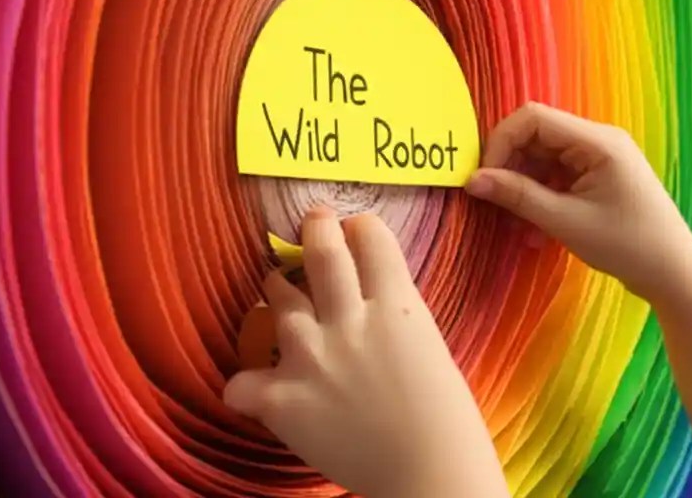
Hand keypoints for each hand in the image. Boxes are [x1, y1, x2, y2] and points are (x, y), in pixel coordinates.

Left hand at [224, 207, 507, 497]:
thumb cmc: (448, 420)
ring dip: (276, 291)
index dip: (361, 229)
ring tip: (275, 290)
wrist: (428, 471)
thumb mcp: (431, 348)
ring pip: (277, 300)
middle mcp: (350, 319)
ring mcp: (312, 356)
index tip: (355, 229)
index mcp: (398, 305)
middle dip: (315, 229)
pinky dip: (247, 386)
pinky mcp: (283, 398)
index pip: (372, 238)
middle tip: (312, 220)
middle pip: (322, 252)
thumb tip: (376, 313)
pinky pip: (242, 382)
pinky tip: (256, 390)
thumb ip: (398, 322)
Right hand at [465, 102, 691, 302]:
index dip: (501, 142)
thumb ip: (518, 196)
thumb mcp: (566, 221)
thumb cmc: (627, 245)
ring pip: (544, 159)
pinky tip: (533, 233)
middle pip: (537, 136)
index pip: (533, 118)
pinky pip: (558, 176)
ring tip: (516, 226)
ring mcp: (600, 158)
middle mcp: (599, 140)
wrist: (673, 273)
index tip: (484, 178)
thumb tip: (474, 180)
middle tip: (494, 204)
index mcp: (597, 140)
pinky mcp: (599, 177)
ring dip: (523, 188)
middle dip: (510, 167)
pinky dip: (541, 198)